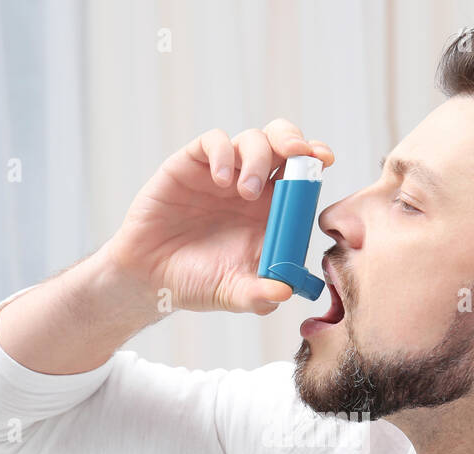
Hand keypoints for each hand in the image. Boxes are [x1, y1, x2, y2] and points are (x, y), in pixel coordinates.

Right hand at [107, 118, 334, 315]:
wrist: (149, 278)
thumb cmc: (196, 283)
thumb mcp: (233, 293)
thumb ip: (260, 295)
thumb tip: (285, 292)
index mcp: (272, 212)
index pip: (302, 176)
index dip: (315, 160)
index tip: (324, 160)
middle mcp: (252, 187)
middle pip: (282, 143)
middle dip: (294, 141)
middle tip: (297, 155)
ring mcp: (222, 173)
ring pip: (252, 139)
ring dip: (258, 157)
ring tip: (245, 191)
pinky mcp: (192, 165)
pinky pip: (213, 141)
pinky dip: (222, 152)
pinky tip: (219, 179)